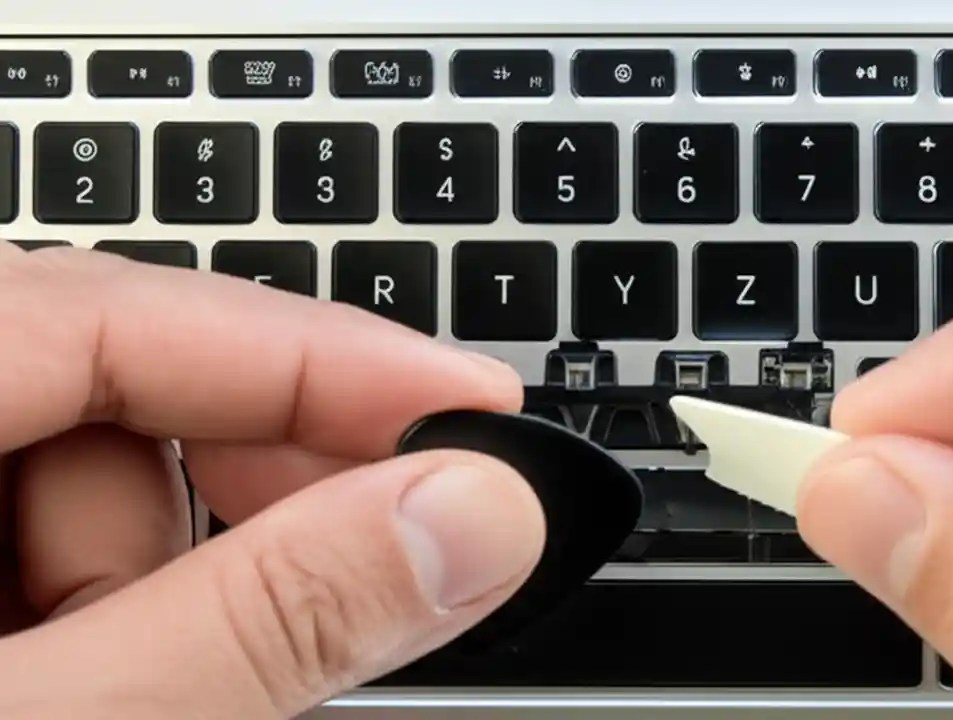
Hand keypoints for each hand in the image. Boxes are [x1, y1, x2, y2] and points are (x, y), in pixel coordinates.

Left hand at [0, 242, 544, 717]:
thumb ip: (266, 618)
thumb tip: (469, 514)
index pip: (114, 306)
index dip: (318, 355)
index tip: (470, 413)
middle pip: (108, 374)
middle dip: (247, 485)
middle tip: (381, 561)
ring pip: (79, 465)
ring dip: (158, 573)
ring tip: (165, 689)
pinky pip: (36, 526)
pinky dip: (108, 596)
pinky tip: (110, 682)